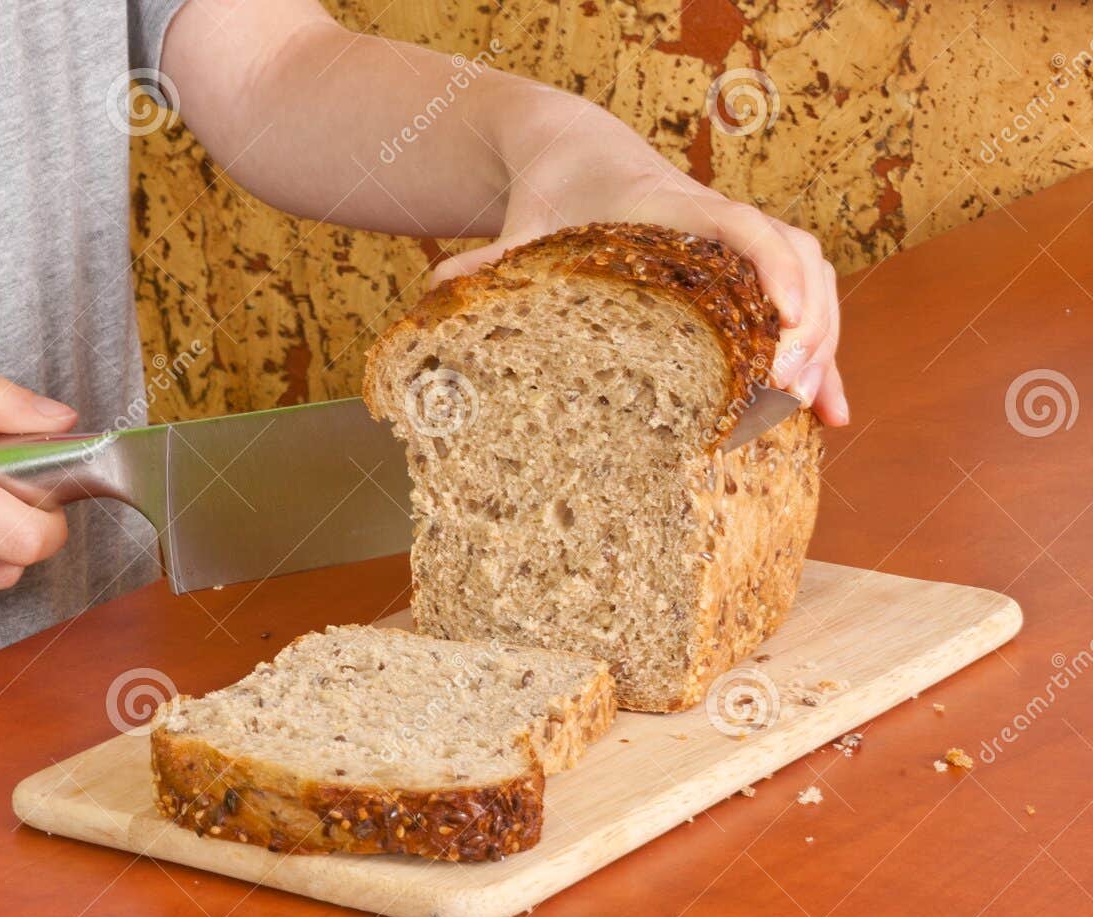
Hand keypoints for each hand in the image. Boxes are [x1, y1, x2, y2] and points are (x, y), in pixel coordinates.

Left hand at [430, 116, 847, 425]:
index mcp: (675, 208)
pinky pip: (799, 312)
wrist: (576, 154)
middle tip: (788, 388)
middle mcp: (721, 223)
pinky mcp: (743, 277)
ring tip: (819, 411)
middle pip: (797, 259)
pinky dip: (818, 358)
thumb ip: (492, 258)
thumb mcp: (524, 227)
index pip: (744, 228)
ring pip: (812, 284)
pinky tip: (826, 413)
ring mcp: (739, 249)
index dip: (775, 270)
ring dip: (824, 345)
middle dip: (809, 323)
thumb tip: (439, 285)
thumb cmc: (554, 193)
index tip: (788, 318)